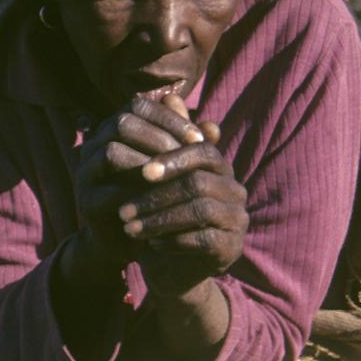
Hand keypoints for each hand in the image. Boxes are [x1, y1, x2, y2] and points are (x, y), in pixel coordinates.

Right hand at [73, 92, 207, 273]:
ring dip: (147, 164)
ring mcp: (85, 172)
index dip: (169, 118)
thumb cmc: (157, 196)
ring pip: (110, 152)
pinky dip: (137, 194)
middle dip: (159, 138)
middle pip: (121, 123)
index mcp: (115, 130)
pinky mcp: (85, 201)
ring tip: (175, 178)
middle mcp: (94, 145)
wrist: (133, 241)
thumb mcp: (177, 170)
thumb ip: (191, 149)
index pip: (138, 106)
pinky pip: (107, 190)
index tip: (199, 140)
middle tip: (188, 156)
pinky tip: (162, 201)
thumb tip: (214, 128)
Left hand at [120, 102, 247, 294]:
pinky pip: (203, 239)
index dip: (172, 159)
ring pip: (200, 210)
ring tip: (128, 227)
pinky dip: (172, 240)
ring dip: (158, 219)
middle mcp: (235, 191)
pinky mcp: (231, 248)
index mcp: (219, 169)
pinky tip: (150, 245)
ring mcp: (237, 220)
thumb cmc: (161, 216)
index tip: (140, 171)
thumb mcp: (155, 180)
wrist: (172, 267)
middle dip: (156, 195)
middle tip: (123, 208)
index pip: (203, 151)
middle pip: (199, 182)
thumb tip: (167, 93)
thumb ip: (162, 141)